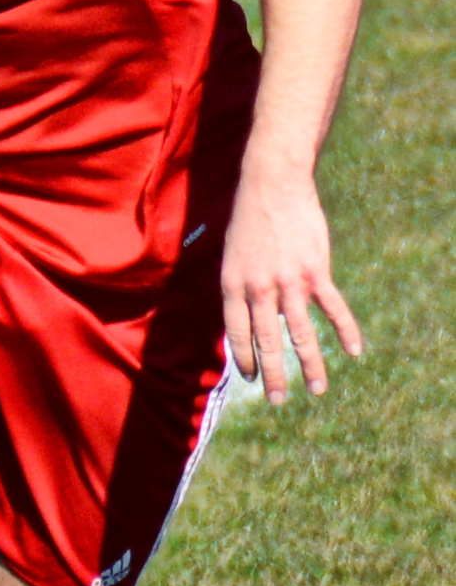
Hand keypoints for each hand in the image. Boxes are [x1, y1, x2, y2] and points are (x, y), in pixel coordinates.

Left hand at [220, 161, 361, 402]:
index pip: (237, 334)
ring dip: (310, 365)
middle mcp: (258, 289)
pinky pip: (332, 308)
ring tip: (318, 390)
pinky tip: (354, 352)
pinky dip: (345, 330)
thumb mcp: (231, 254)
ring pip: (300, 334)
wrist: (272, 184)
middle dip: (273, 375)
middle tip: (277, 401)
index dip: (244, 359)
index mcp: (233, 286)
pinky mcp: (315, 271)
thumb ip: (240, 287)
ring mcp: (288, 281)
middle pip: (267, 341)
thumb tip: (250, 315)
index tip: (252, 378)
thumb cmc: (248, 219)